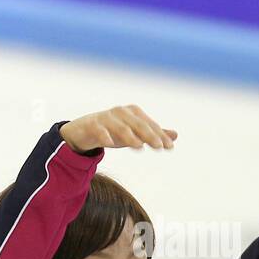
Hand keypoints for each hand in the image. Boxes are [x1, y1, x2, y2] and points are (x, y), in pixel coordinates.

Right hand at [60, 105, 175, 153]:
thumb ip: (152, 134)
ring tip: (139, 146)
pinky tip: (110, 144)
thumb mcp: (133, 134)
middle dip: (150, 135)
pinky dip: (104, 136)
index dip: (160, 135)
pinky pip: (100, 130)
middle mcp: (122, 112)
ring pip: (121, 127)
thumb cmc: (112, 131)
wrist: (83, 131)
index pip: (150, 125)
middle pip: (138, 125)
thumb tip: (175, 136)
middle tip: (159, 146)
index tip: (169, 147)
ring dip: (130, 137)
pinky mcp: (92, 124)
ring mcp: (107, 117)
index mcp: (133, 113)